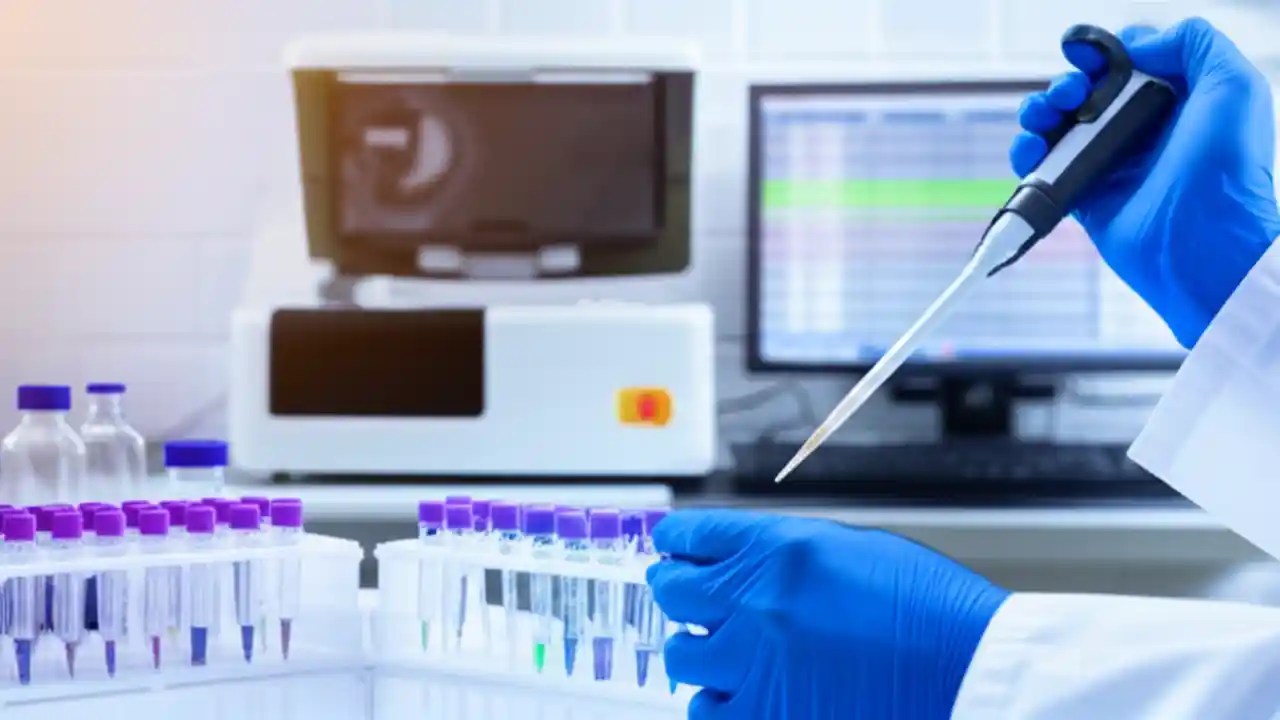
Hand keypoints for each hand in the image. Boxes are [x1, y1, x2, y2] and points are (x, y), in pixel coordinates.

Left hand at [646, 510, 1008, 718]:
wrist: (968, 673)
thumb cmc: (927, 610)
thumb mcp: (850, 551)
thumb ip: (782, 555)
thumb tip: (738, 563)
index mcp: (778, 551)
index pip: (693, 537)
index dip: (676, 541)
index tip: (670, 546)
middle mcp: (756, 605)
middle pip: (674, 593)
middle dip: (675, 590)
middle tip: (682, 595)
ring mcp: (756, 667)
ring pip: (681, 656)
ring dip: (695, 651)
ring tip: (718, 652)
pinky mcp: (768, 719)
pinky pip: (705, 711)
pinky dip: (715, 701)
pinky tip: (734, 695)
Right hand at [1010, 19, 1279, 347]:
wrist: (1204, 247)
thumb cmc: (1227, 172)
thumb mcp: (1234, 86)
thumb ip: (1194, 44)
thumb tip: (1138, 44)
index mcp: (1179, 100)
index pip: (1130, 62)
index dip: (1104, 52)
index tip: (1085, 52)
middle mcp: (1143, 130)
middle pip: (1088, 92)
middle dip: (1066, 84)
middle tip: (1069, 94)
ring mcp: (1111, 164)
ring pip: (1060, 126)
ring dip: (1039, 113)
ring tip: (1039, 118)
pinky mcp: (1085, 197)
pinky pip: (1044, 169)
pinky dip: (1026, 154)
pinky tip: (1029, 149)